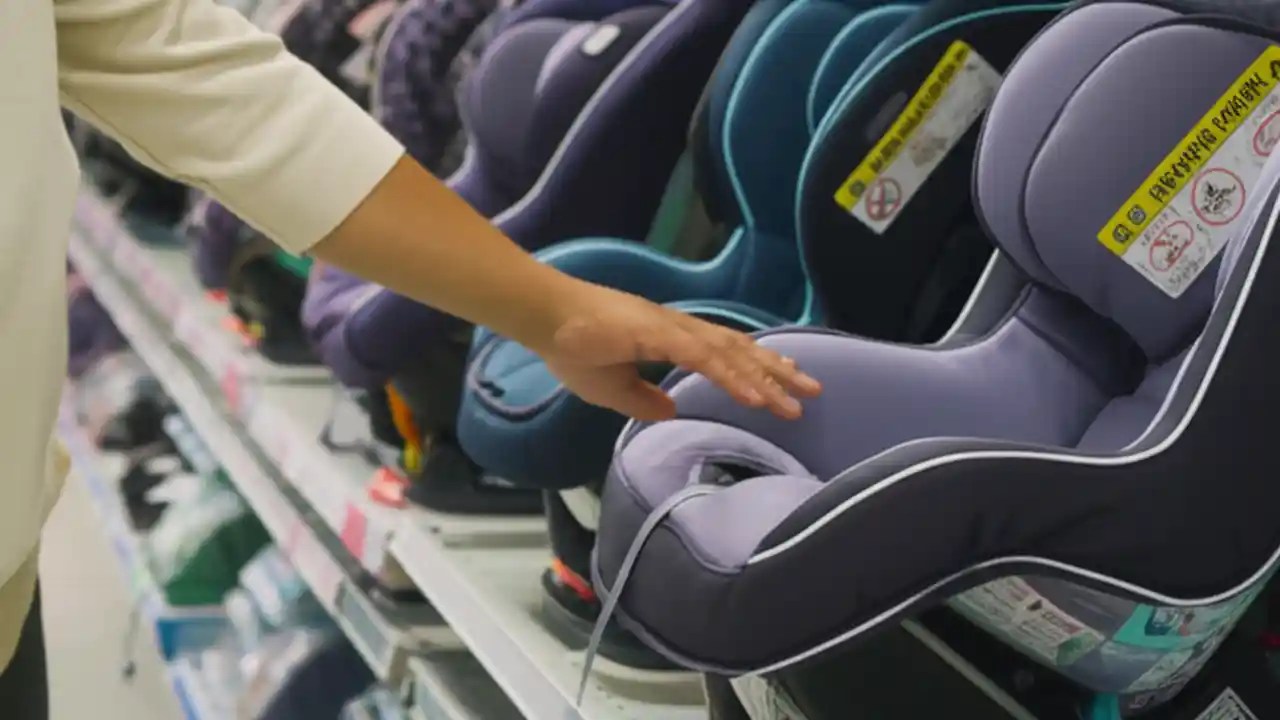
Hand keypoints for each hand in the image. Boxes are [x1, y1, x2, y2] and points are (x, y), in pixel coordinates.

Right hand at [540, 285, 821, 420]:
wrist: (544, 319)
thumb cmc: (571, 348)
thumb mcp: (611, 389)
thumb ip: (642, 401)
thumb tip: (669, 411)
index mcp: (669, 338)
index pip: (723, 352)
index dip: (755, 367)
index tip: (783, 385)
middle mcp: (678, 329)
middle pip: (738, 350)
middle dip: (777, 372)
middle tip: (812, 392)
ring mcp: (670, 328)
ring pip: (729, 354)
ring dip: (765, 377)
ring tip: (796, 399)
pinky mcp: (658, 333)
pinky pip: (704, 359)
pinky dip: (733, 377)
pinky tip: (755, 396)